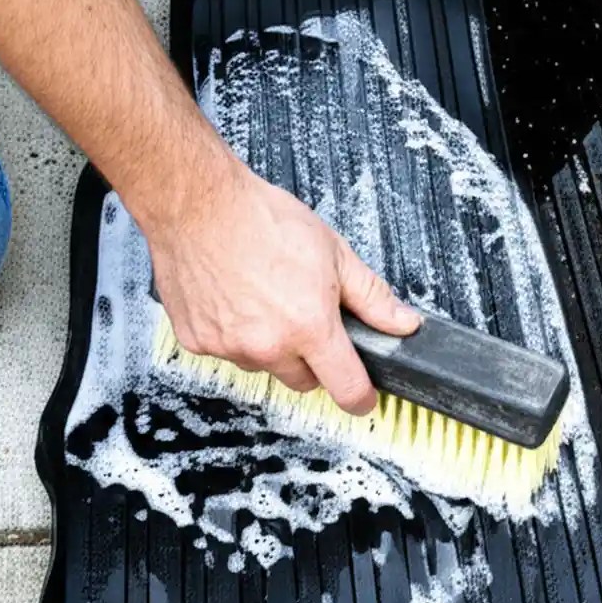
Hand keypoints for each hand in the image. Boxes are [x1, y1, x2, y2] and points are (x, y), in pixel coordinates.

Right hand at [141, 164, 420, 415]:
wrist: (198, 204)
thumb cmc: (262, 221)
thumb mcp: (335, 254)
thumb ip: (372, 297)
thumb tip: (404, 323)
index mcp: (310, 327)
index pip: (346, 389)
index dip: (361, 398)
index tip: (364, 397)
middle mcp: (269, 345)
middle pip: (304, 381)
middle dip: (312, 359)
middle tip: (306, 318)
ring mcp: (230, 347)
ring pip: (264, 365)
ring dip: (271, 346)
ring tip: (265, 299)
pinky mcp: (198, 342)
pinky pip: (227, 352)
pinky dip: (234, 334)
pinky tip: (235, 298)